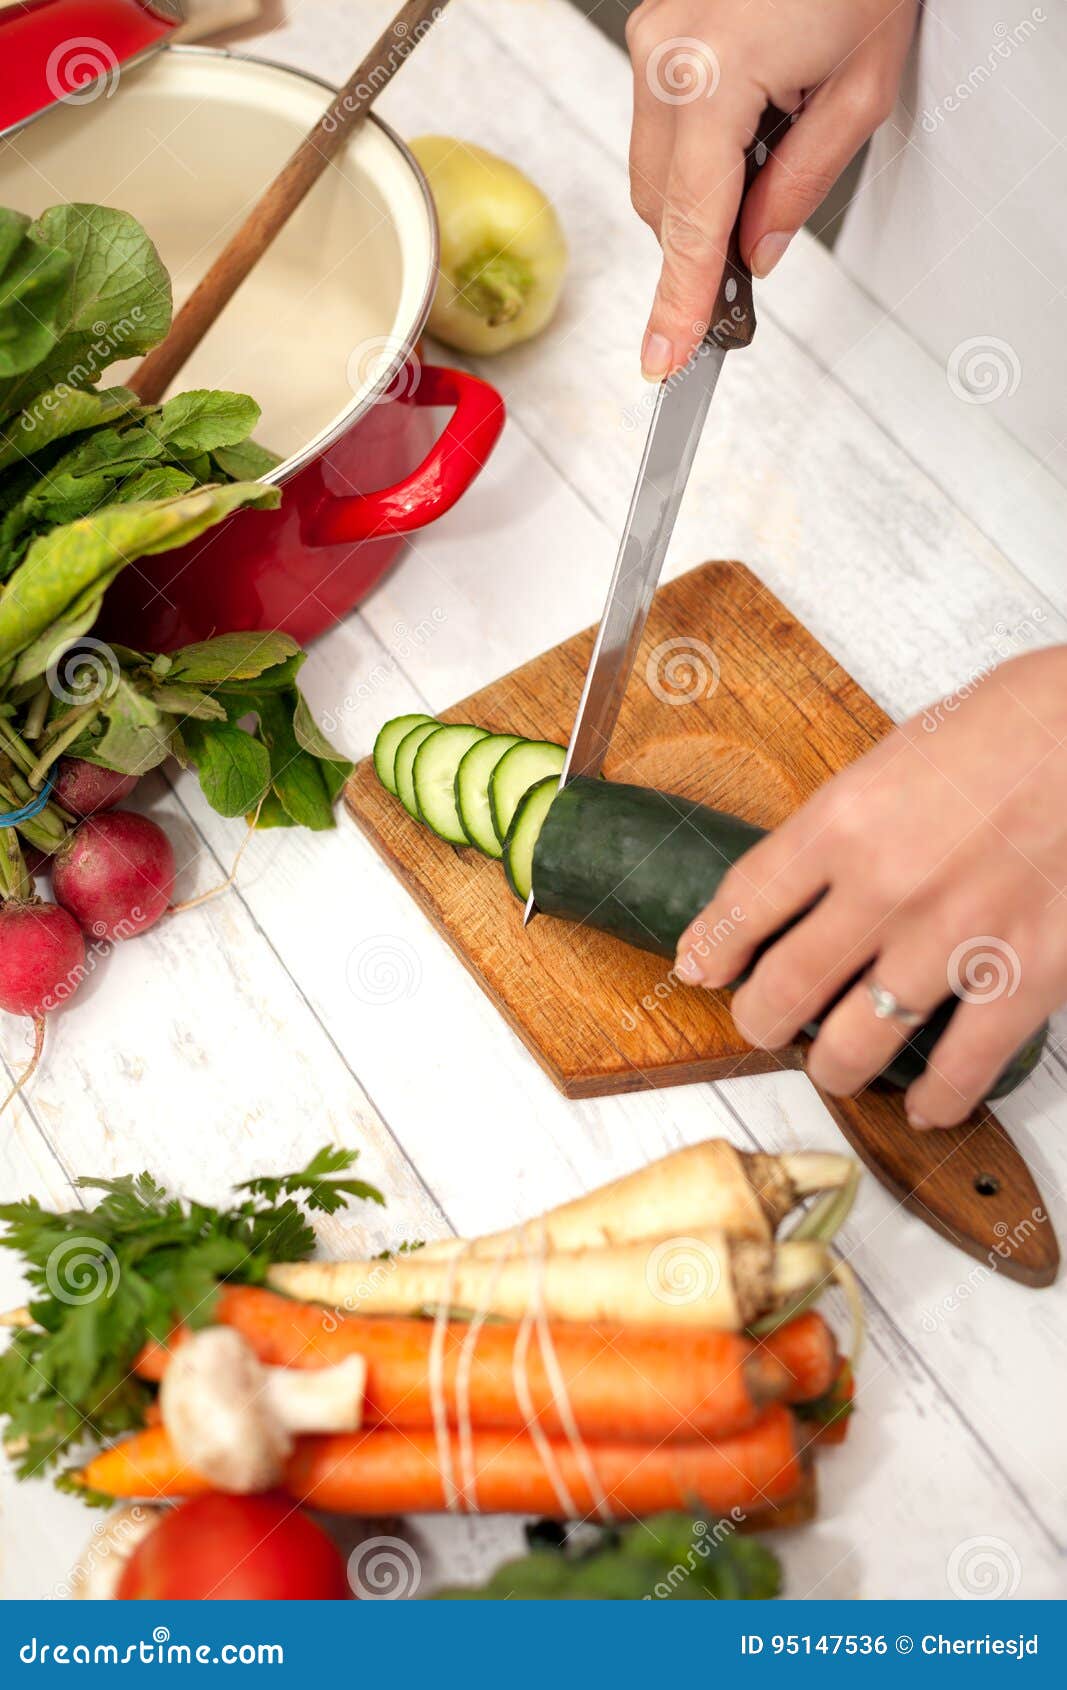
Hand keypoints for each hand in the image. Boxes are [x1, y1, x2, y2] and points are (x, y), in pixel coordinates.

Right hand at [625, 0, 917, 376]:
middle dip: (701, 245)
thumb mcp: (861, 88)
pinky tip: (748, 128)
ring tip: (772, 152)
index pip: (691, 226)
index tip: (666, 358)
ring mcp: (651, 41)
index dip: (679, 303)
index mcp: (713, 76)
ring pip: (654, 170)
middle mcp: (665, 57)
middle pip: (661, 205)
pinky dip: (696, 153)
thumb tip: (759, 251)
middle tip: (750, 265)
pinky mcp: (655, 31)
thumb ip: (802, 184)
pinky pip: (659, 125)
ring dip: (702, 195)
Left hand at [674, 648, 1066, 1125]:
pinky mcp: (1024, 974)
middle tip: (762, 1024)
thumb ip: (853, 820)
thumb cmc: (1023, 723)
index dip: (714, 945)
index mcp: (845, 818)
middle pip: (784, 987)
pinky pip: (958, 1067)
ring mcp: (951, 938)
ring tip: (833, 1067)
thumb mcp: (902, 752)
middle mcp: (883, 885)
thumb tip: (816, 874)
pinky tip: (925, 1103)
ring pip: (854, 1043)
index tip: (702, 967)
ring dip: (832, 1067)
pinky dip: (936, 1098)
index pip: (747, 901)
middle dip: (760, 1020)